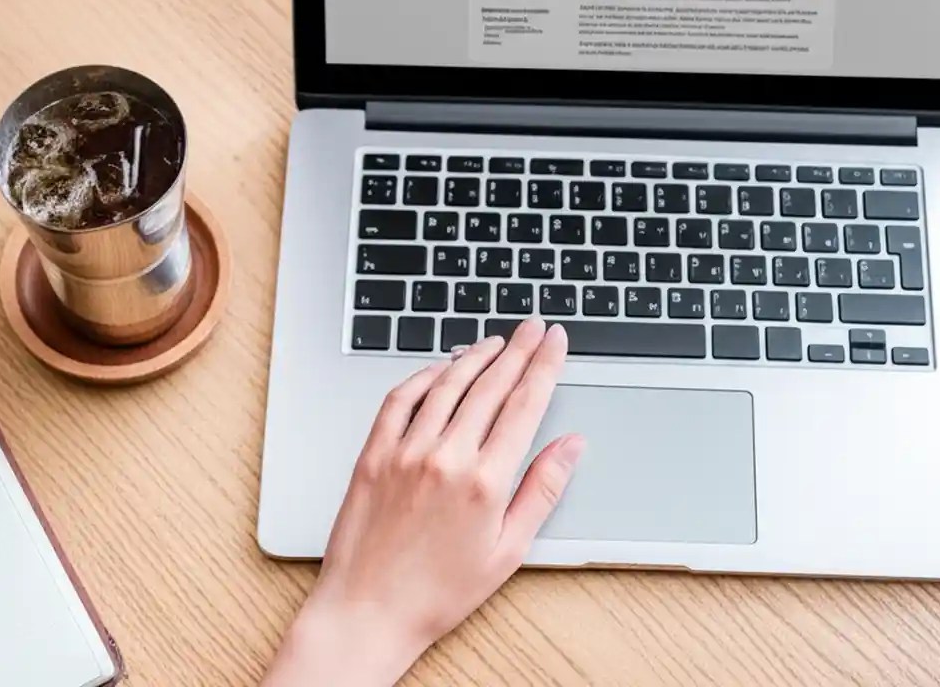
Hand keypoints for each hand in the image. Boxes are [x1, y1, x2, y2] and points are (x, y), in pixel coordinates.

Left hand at [263, 318, 582, 686]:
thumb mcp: (509, 550)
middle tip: (533, 327)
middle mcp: (446, 457)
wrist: (368, 612)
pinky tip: (441, 369)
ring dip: (476, 356)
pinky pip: (401, 400)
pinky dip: (425, 376)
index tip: (556, 341)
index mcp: (486, 481)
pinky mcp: (373, 455)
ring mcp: (405, 452)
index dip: (545, 365)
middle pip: (491, 385)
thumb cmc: (439, 593)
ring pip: (447, 384)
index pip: (525, 403)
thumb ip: (543, 490)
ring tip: (496, 342)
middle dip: (518, 349)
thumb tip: (570, 446)